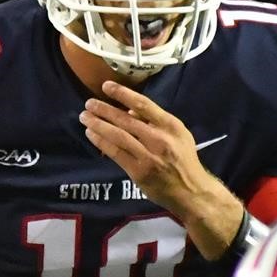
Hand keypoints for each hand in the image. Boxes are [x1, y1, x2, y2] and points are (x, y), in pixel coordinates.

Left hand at [80, 81, 225, 219]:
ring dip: (98, 125)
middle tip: (88, 103)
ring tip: (85, 117)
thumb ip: (155, 122)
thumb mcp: (178, 135)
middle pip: (126, 120)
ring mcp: (148, 156)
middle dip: (104, 109)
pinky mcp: (138, 172)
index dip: (123, 94)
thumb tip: (130, 111)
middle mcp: (159, 139)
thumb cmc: (184, 159)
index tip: (107, 86)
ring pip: (118, 135)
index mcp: (170, 125)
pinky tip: (91, 135)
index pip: (143, 104)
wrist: (191, 190)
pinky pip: (115, 153)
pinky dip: (101, 142)